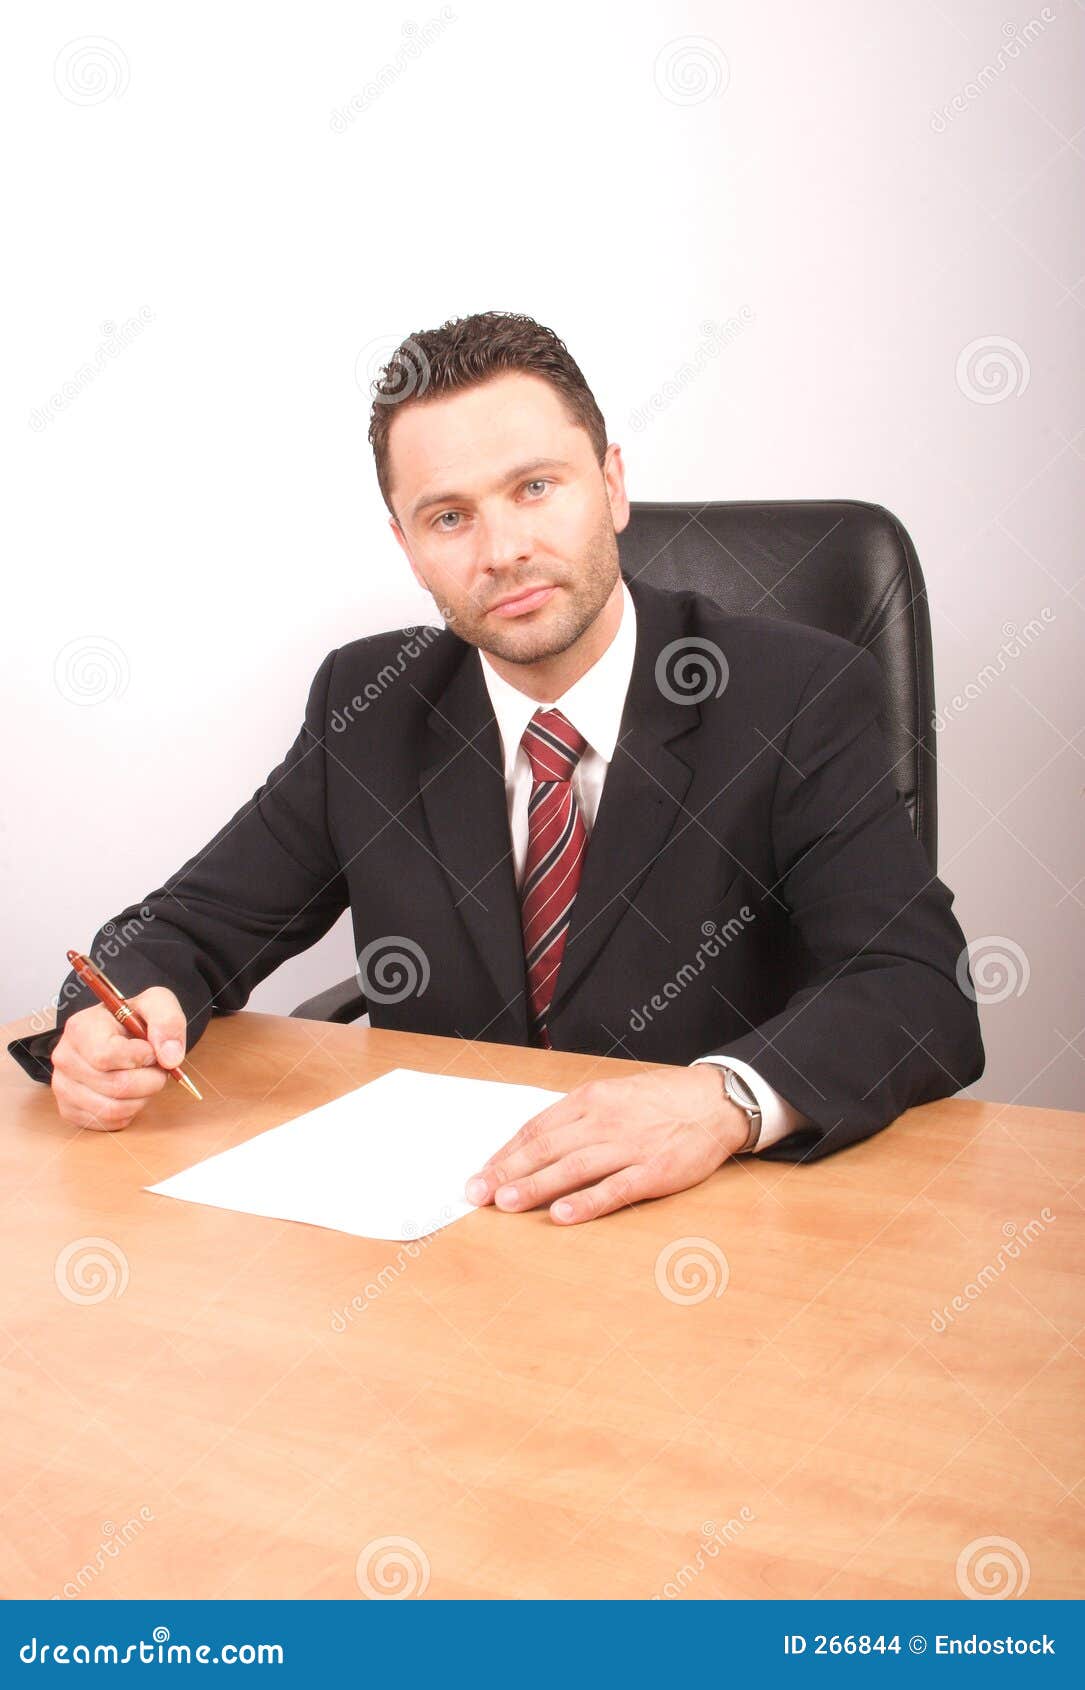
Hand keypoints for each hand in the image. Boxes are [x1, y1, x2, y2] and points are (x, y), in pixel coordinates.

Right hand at [50, 986, 188, 1129]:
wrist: (118, 1033)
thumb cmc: (133, 1018)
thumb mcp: (157, 1004)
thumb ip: (168, 1022)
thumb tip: (170, 1058)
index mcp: (80, 1028)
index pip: (107, 1056)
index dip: (141, 1057)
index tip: (150, 1049)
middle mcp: (65, 1058)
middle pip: (116, 1086)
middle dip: (150, 1080)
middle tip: (155, 1067)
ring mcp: (63, 1087)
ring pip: (114, 1109)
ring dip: (142, 1097)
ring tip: (143, 1078)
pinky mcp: (70, 1110)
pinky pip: (109, 1123)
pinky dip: (130, 1111)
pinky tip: (130, 1092)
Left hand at [464, 1066, 750, 1224]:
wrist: (716, 1100)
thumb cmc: (662, 1100)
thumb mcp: (613, 1095)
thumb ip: (578, 1118)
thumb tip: (536, 1143)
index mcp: (590, 1101)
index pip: (537, 1129)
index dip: (506, 1154)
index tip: (482, 1174)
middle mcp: (604, 1121)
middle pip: (546, 1148)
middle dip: (507, 1172)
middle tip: (477, 1193)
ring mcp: (629, 1147)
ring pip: (572, 1167)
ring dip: (536, 1186)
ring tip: (505, 1203)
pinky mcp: (654, 1171)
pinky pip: (614, 1188)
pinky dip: (586, 1202)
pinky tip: (562, 1215)